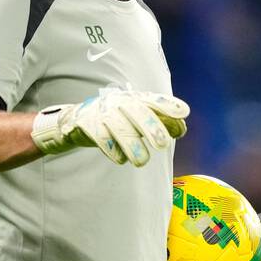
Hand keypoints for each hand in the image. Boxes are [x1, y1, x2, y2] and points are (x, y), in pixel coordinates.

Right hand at [31, 89, 189, 166]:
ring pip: (120, 128)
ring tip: (142, 162)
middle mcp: (119, 102)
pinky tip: (120, 159)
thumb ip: (158, 122)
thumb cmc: (115, 120)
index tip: (184, 113)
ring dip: (133, 146)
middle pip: (138, 112)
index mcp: (134, 98)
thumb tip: (182, 128)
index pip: (153, 100)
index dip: (168, 106)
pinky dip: (112, 151)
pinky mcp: (87, 124)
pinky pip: (101, 138)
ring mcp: (103, 112)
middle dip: (152, 128)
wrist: (76, 120)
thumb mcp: (136, 119)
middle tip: (163, 145)